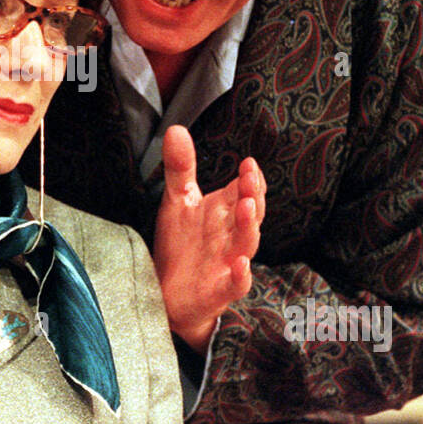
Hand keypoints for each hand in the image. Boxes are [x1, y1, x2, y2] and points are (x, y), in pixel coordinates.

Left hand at [153, 125, 263, 354]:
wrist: (169, 294)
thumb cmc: (181, 245)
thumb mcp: (177, 202)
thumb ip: (180, 168)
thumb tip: (177, 129)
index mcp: (225, 213)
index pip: (245, 191)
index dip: (250, 179)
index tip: (248, 163)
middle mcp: (232, 235)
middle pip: (250, 213)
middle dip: (252, 195)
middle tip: (249, 177)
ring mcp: (229, 262)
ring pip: (247, 243)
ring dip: (248, 226)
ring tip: (245, 206)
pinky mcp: (221, 290)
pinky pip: (237, 284)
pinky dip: (242, 275)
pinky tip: (240, 264)